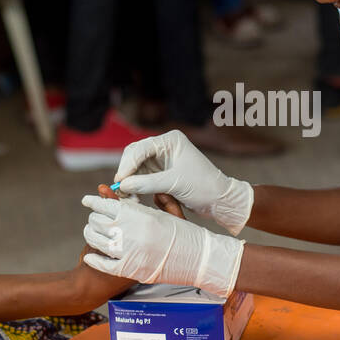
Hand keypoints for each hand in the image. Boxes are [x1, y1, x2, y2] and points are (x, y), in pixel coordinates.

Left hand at [71, 185, 186, 304]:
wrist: (198, 260)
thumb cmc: (187, 235)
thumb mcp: (172, 213)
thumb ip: (153, 200)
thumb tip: (143, 191)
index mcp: (139, 216)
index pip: (106, 205)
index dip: (93, 201)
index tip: (87, 200)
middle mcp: (131, 232)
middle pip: (98, 222)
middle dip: (93, 219)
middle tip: (94, 218)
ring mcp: (128, 253)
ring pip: (97, 241)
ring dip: (91, 235)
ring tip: (91, 232)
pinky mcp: (128, 271)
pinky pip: (103, 264)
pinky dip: (94, 259)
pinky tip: (90, 255)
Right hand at [114, 129, 253, 233]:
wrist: (219, 199)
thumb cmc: (203, 187)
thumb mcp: (174, 184)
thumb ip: (147, 183)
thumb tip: (122, 185)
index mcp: (171, 140)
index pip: (141, 148)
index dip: (128, 164)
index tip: (120, 180)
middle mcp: (164, 146)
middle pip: (134, 155)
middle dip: (127, 172)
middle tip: (121, 190)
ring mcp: (162, 159)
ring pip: (136, 167)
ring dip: (130, 181)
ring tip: (128, 197)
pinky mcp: (160, 172)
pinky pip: (141, 177)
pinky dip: (137, 187)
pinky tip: (135, 197)